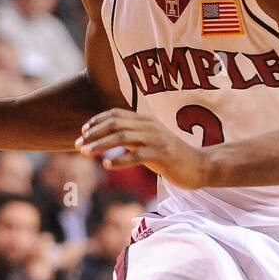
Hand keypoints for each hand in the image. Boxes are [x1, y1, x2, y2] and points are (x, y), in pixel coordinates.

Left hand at [75, 108, 208, 188]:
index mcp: (146, 120)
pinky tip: (107, 165)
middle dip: (94, 133)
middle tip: (78, 144)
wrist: (200, 165)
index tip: (82, 131)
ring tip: (86, 153)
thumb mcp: (150, 142)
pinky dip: (120, 159)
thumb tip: (107, 140)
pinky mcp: (162, 155)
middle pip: (116, 123)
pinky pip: (137, 155)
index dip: (97, 120)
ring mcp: (157, 140)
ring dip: (101, 145)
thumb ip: (132, 138)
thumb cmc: (171, 156)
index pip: (117, 114)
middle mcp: (150, 126)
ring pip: (123, 137)